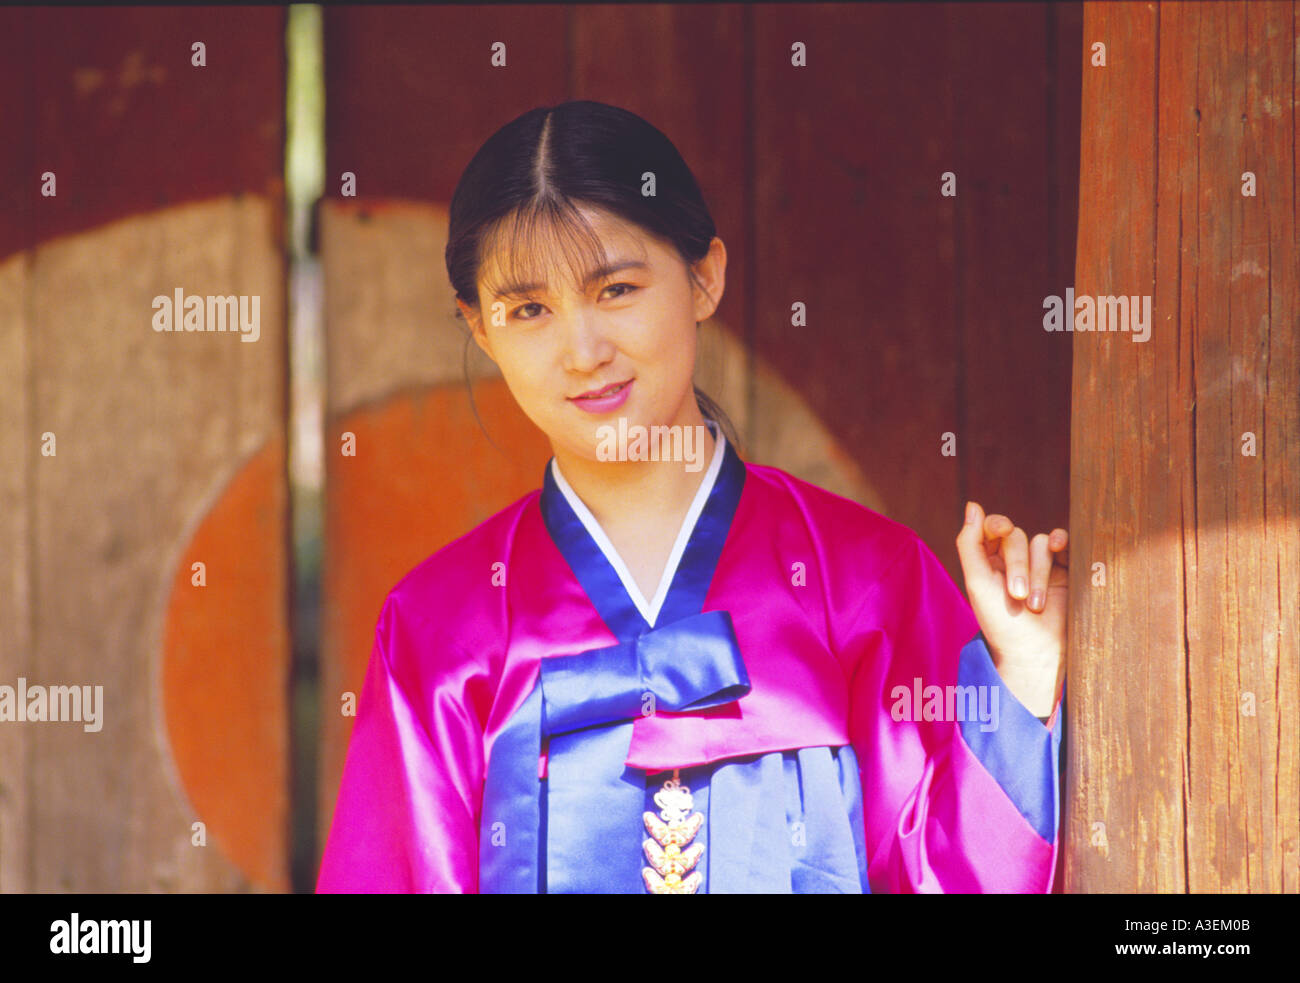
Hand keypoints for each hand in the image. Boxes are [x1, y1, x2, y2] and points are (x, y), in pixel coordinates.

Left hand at [954, 501, 1067, 717]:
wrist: (1036, 653)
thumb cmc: (1002, 622)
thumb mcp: (978, 582)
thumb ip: (970, 543)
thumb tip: (972, 505)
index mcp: (988, 562)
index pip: (992, 528)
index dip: (996, 524)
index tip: (1000, 529)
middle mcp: (1013, 560)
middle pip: (1016, 537)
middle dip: (1017, 565)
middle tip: (1017, 596)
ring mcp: (1041, 565)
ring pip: (1040, 544)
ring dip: (1038, 573)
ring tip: (1035, 605)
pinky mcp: (1065, 571)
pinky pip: (1064, 546)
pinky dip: (1061, 543)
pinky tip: (1059, 547)